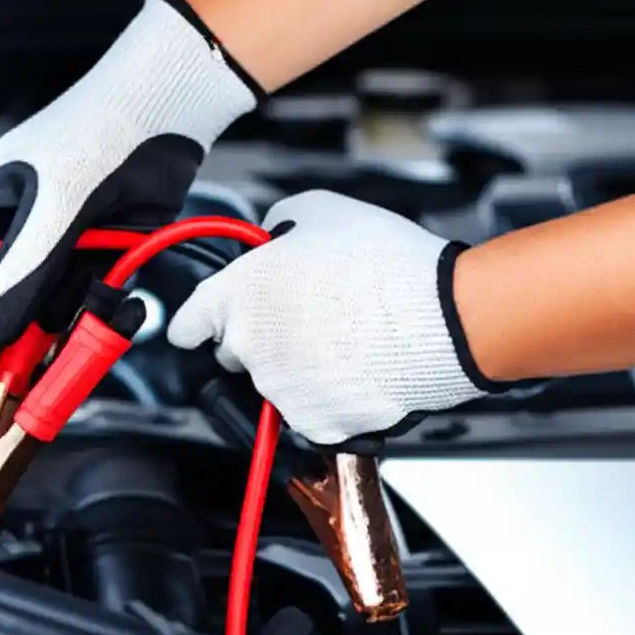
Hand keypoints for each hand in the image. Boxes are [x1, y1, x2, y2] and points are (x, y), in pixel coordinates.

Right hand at [0, 0, 260, 373]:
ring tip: (60, 361)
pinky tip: (111, 316)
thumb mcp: (59, 203)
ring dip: (45, 342)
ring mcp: (50, 251)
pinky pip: (78, 309)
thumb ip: (24, 270)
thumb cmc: (102, 133)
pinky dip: (90, 323)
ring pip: (32, 315)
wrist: (170, 114)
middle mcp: (7, 234)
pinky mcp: (89, 263)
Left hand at [167, 191, 503, 444]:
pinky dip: (329, 396)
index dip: (195, 322)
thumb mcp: (319, 211)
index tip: (195, 329)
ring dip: (297, 365)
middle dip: (261, 336)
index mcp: (239, 293)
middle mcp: (249, 345)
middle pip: (236, 350)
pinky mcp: (314, 422)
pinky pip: (311, 410)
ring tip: (348, 337)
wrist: (445, 318)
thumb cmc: (388, 263)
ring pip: (275, 381)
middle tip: (310, 315)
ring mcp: (279, 389)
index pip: (188, 321)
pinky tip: (360, 366)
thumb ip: (277, 227)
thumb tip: (272, 239)